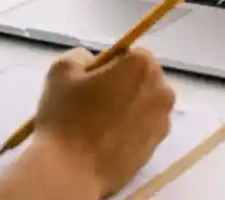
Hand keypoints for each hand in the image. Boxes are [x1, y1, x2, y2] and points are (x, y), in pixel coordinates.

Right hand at [31, 47, 174, 197]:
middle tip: (92, 101)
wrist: (72, 170)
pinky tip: (105, 139)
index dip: (107, 65)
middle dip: (122, 84)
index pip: (128, 54)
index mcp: (142, 66)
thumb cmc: (67, 115)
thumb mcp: (62, 70)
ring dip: (126, 107)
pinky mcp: (156, 148)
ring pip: (142, 104)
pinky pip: (142, 129)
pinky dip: (128, 130)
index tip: (90, 81)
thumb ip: (81, 55)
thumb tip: (93, 61)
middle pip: (141, 79)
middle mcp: (161, 91)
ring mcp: (162, 122)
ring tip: (97, 123)